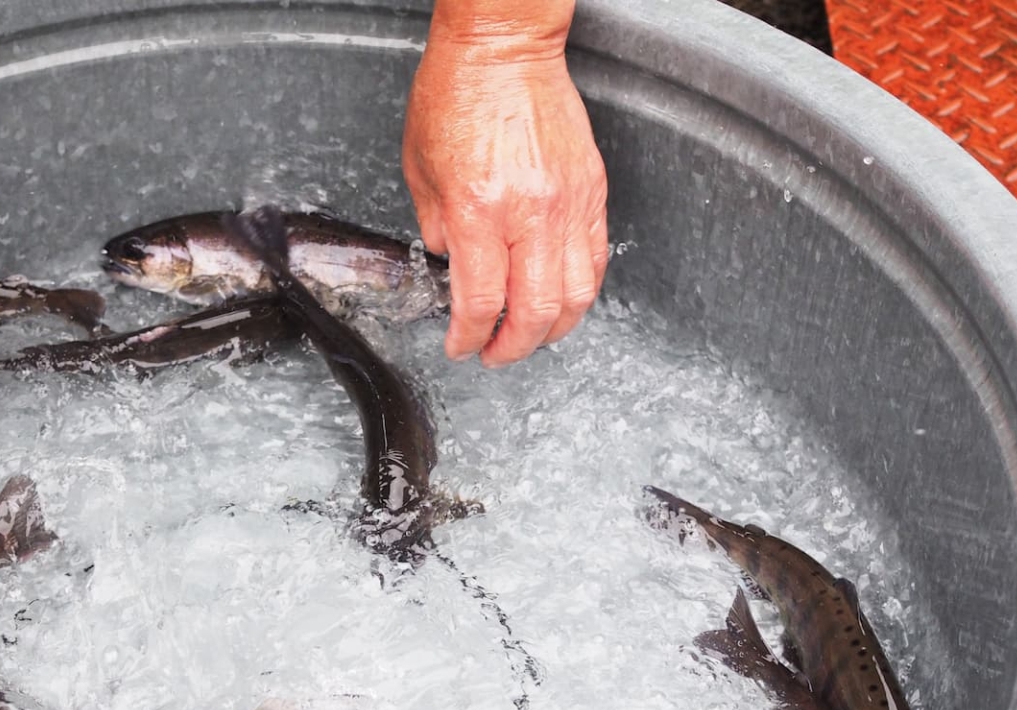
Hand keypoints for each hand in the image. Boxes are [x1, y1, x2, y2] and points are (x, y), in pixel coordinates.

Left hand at [403, 29, 608, 365]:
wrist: (503, 47)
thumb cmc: (457, 94)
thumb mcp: (420, 170)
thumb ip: (437, 226)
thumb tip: (453, 265)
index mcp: (479, 210)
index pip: (480, 302)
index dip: (468, 337)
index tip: (460, 347)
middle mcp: (529, 212)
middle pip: (535, 312)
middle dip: (513, 348)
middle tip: (495, 354)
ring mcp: (569, 202)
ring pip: (576, 294)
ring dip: (552, 328)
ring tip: (530, 335)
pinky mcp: (593, 189)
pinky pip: (596, 258)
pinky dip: (578, 290)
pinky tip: (558, 297)